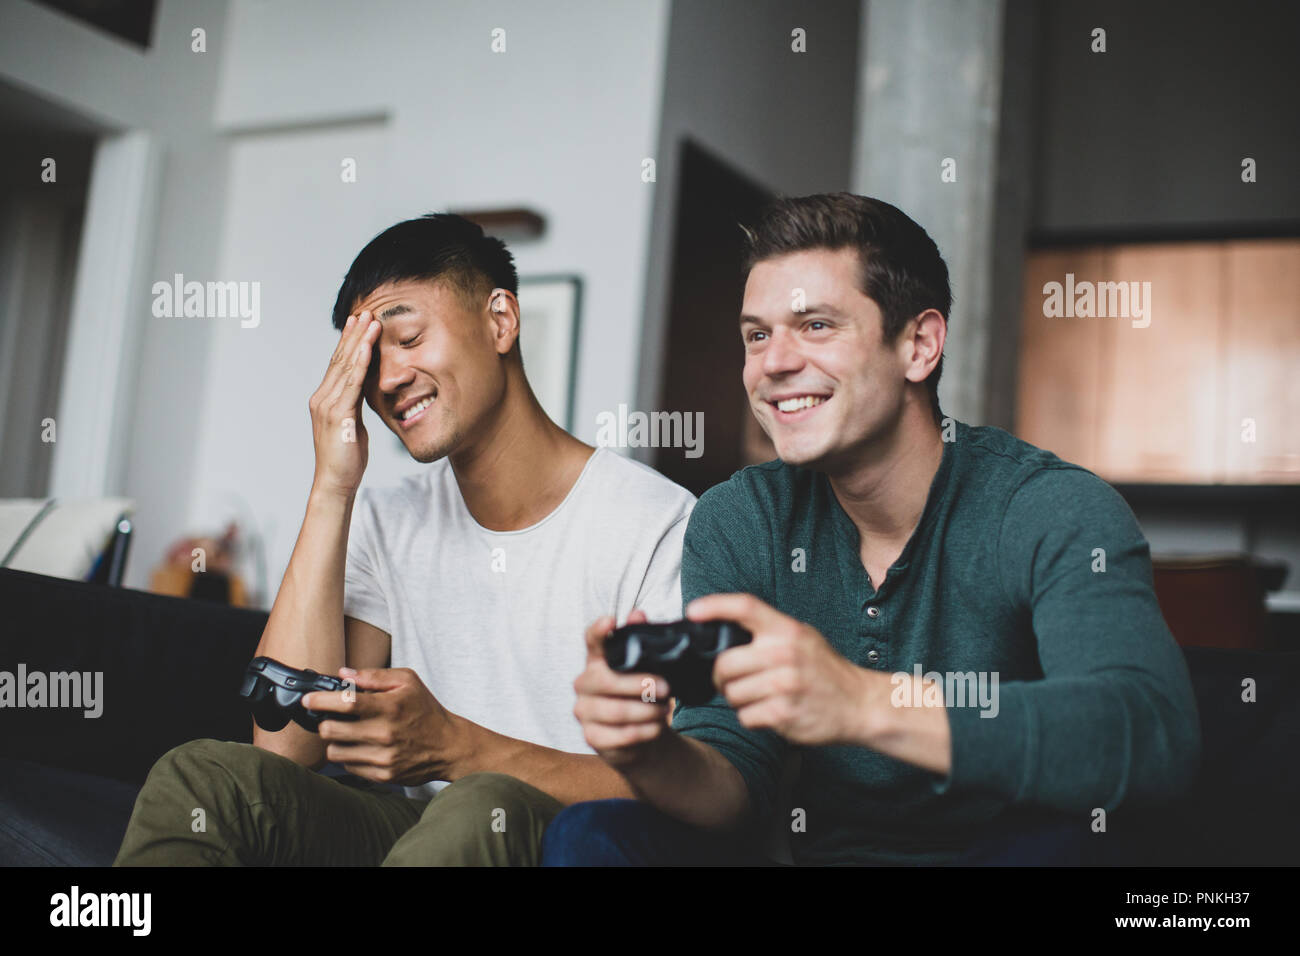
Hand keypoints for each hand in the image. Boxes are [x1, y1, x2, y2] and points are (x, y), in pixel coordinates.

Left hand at [305, 667, 464, 785]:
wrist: (449, 746)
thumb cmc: (426, 710)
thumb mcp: (408, 681)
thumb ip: (374, 676)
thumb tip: (344, 674)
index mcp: (390, 707)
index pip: (346, 702)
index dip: (320, 700)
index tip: (308, 699)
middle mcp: (385, 734)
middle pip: (331, 730)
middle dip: (325, 722)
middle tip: (332, 718)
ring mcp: (383, 757)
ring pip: (335, 752)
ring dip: (336, 741)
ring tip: (348, 733)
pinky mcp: (383, 775)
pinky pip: (349, 767)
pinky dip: (349, 756)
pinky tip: (362, 747)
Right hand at [308, 312, 380, 498]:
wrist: (336, 483)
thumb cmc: (346, 459)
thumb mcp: (353, 426)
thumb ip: (355, 406)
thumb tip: (363, 393)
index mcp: (325, 399)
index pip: (338, 365)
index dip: (349, 342)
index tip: (359, 322)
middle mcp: (322, 398)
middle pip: (339, 359)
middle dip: (353, 334)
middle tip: (365, 311)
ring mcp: (327, 405)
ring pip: (345, 366)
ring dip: (359, 341)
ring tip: (370, 320)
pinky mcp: (337, 415)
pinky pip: (351, 383)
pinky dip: (360, 363)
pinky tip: (367, 347)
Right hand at [573, 610, 672, 768]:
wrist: (640, 736)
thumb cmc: (641, 695)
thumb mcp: (646, 669)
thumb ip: (641, 643)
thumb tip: (637, 615)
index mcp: (597, 660)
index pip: (591, 640)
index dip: (599, 630)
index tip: (610, 620)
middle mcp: (584, 683)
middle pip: (606, 680)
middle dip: (641, 685)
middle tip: (666, 689)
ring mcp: (584, 710)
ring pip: (616, 711)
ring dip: (647, 712)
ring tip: (665, 710)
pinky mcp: (591, 736)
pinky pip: (619, 735)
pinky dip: (643, 732)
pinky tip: (655, 728)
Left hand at [689, 593, 878, 746]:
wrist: (860, 704)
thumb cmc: (826, 671)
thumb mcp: (803, 638)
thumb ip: (770, 633)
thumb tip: (723, 630)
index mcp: (788, 630)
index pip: (745, 607)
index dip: (715, 606)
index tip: (693, 612)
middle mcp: (784, 654)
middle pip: (725, 662)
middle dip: (721, 677)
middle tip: (731, 681)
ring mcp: (784, 685)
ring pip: (732, 693)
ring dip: (738, 700)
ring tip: (759, 697)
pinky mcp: (783, 714)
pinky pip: (745, 717)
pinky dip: (752, 718)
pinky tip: (770, 712)